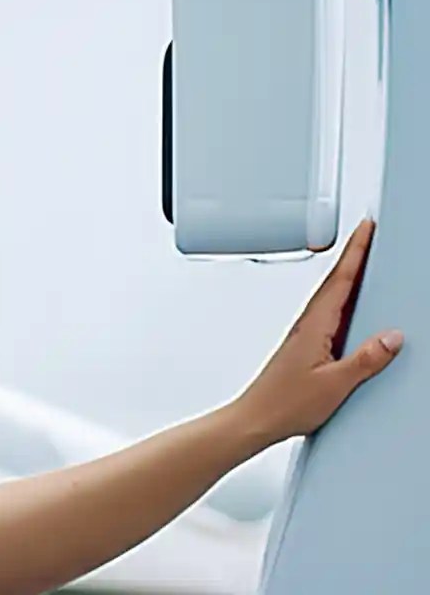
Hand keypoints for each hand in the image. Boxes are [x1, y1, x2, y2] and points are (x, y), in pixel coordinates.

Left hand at [232, 218, 403, 448]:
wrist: (255, 419)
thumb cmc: (284, 403)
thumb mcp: (335, 383)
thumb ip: (366, 359)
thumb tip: (391, 337)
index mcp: (315, 325)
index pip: (340, 279)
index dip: (355, 251)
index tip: (366, 228)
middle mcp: (309, 325)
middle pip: (338, 283)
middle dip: (355, 256)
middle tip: (371, 234)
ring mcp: (307, 336)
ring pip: (335, 299)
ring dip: (350, 278)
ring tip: (368, 262)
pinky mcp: (307, 348)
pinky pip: (333, 317)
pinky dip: (346, 304)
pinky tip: (355, 310)